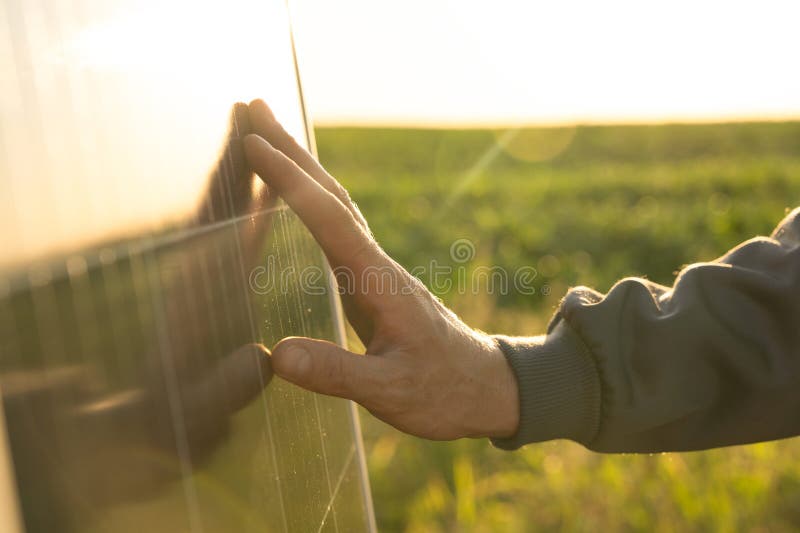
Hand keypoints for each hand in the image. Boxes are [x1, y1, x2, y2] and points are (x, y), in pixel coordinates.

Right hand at [243, 100, 518, 439]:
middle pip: (330, 195)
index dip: (289, 182)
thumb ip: (338, 373)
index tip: (254, 144)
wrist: (487, 389)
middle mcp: (377, 265)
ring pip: (334, 206)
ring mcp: (376, 271)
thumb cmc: (444, 392)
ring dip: (300, 168)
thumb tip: (277, 354)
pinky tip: (298, 199)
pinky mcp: (374, 283)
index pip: (328, 219)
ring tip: (265, 138)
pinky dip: (311, 201)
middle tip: (254, 107)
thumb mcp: (391, 391)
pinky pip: (336, 229)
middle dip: (291, 150)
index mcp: (379, 282)